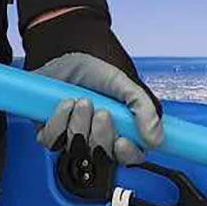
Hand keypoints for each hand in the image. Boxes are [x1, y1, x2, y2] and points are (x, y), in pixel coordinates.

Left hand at [24, 8, 161, 165]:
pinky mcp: (50, 131)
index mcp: (121, 126)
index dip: (127, 154)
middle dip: (101, 135)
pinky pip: (52, 141)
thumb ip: (143, 108)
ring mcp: (73, 135)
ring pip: (77, 149)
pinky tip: (64, 104)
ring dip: (79, 124)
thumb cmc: (94, 65)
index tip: (123, 142)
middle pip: (103, 157)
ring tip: (81, 100)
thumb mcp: (123, 82)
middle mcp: (98, 135)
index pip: (130, 155)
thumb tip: (156, 138)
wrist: (63, 49)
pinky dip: (58, 122)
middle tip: (101, 112)